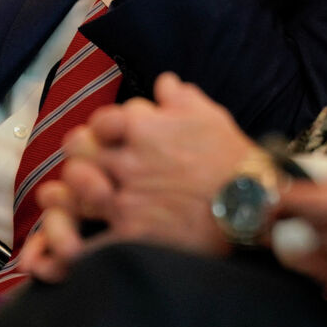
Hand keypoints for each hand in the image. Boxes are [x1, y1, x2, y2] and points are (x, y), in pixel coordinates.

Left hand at [15, 74, 255, 278]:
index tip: (108, 135)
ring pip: (76, 189)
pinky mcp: (130, 234)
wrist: (251, 205)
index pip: (101, 119)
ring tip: (83, 194)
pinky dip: (77, 244)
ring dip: (75, 189)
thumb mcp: (209, 116)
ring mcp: (127, 198)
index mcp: (144, 128)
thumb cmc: (231, 158)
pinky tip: (77, 243)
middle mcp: (129, 161)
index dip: (102, 127)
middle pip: (78, 150)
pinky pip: (89, 239)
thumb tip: (164, 82)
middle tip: (89, 161)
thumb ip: (180, 96)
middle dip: (80, 153)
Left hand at [273, 153, 326, 326]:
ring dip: (301, 243)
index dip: (277, 189)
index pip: (296, 199)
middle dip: (282, 217)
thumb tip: (322, 169)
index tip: (272, 183)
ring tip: (316, 229)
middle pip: (289, 233)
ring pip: (304, 261)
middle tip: (282, 204)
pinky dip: (326, 267)